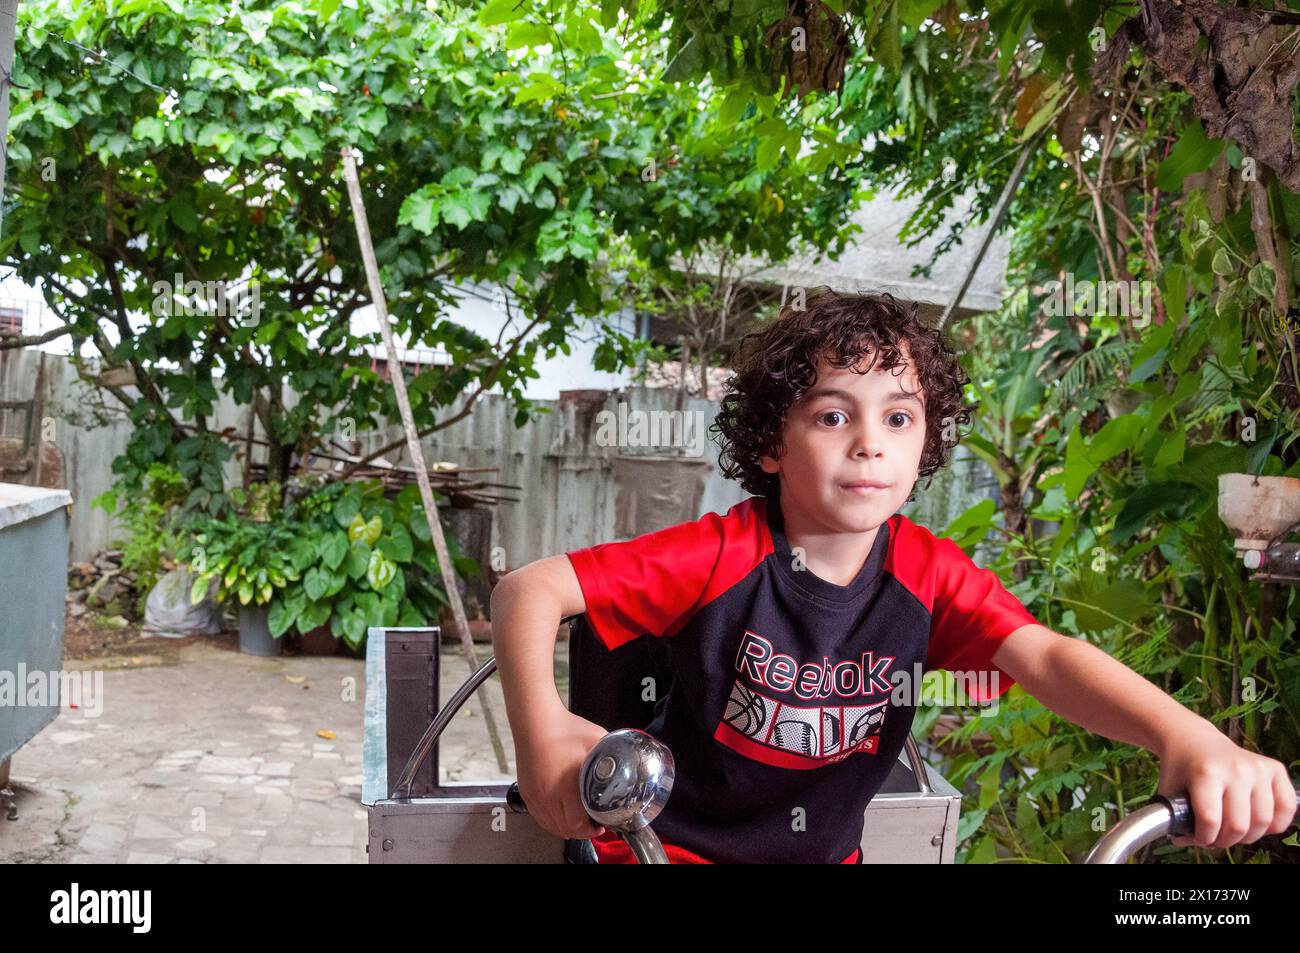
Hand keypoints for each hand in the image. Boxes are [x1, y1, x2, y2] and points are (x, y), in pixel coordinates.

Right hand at [514, 708, 609, 840]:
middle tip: (593, 826)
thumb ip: (612, 755)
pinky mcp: (526, 792)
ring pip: (550, 825)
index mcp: (567, 785)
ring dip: (566, 829)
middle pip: (564, 828)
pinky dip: (550, 822)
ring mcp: (535, 795)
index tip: (601, 827)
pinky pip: (538, 817)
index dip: (590, 830)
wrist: (535, 721)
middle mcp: (548, 795)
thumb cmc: (564, 729)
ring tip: (579, 825)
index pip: (577, 823)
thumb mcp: (596, 739)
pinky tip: (559, 820)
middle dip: (581, 832)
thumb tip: (628, 763)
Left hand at [1156, 721, 1297, 848]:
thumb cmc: (1181, 768)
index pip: (1210, 820)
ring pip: (1263, 822)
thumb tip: (1185, 841)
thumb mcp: (1169, 789)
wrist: (1194, 740)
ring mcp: (1257, 768)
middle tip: (1216, 838)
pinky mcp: (1274, 768)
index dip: (1204, 838)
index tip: (1199, 837)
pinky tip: (1258, 823)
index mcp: (1205, 773)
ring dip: (1248, 836)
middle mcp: (1235, 769)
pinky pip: (1286, 807)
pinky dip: (1276, 823)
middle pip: (1238, 826)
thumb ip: (1175, 818)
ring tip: (1233, 831)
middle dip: (1225, 841)